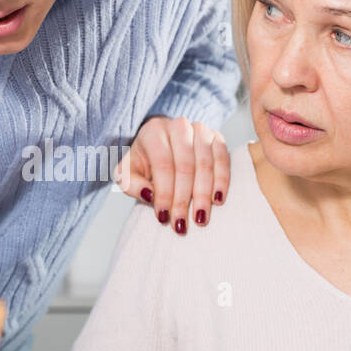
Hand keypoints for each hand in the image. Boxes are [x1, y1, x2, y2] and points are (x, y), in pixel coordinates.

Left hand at [115, 116, 228, 234]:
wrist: (163, 143)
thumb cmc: (144, 161)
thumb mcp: (127, 172)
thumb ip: (131, 184)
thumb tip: (149, 194)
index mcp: (154, 131)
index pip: (162, 165)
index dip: (164, 193)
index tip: (163, 217)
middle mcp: (179, 126)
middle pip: (185, 166)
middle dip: (183, 199)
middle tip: (181, 224)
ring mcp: (201, 130)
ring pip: (205, 164)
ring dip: (203, 194)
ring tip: (200, 218)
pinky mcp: (217, 137)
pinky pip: (223, 159)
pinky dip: (222, 180)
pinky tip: (217, 200)